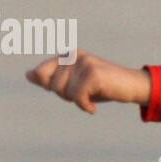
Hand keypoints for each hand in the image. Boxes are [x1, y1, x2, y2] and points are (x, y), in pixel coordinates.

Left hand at [26, 51, 151, 114]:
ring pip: (64, 92)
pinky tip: (93, 107)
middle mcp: (73, 54)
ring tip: (92, 96)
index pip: (40, 73)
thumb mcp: (74, 82)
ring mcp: (84, 62)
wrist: (132, 86)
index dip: (54, 88)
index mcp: (67, 54)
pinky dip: (85, 106)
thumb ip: (51, 78)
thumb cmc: (103, 86)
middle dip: (67, 96)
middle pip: (52, 86)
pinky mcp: (93, 73)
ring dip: (78, 101)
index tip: (72, 88)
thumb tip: (27, 74)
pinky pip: (77, 97)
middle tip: (86, 93)